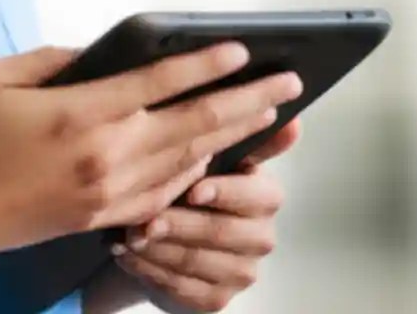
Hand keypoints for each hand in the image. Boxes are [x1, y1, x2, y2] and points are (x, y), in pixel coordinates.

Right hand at [0, 43, 302, 269]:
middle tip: (288, 83)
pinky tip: (212, 156)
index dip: (205, 64)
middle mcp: (103, 156)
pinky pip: (164, 192)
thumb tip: (93, 55)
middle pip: (192, 125)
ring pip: (187, 161)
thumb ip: (49, 59)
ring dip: (232, 137)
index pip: (159, 83)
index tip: (241, 49)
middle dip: (247, 101)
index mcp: (77, 115)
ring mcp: (106, 193)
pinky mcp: (100, 217)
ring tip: (265, 115)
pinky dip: (195, 171)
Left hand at [112, 121, 302, 311]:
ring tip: (125, 234)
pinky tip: (125, 255)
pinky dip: (149, 269)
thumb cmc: (184, 187)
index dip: (226, 193)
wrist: (166, 237)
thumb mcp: (202, 154)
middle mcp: (261, 235)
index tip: (194, 190)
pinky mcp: (217, 298)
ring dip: (157, 248)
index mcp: (264, 196)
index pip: (258, 196)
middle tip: (143, 220)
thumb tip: (290, 120)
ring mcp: (241, 270)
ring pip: (197, 261)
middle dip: (179, 225)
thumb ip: (236, 133)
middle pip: (223, 232)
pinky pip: (181, 287)